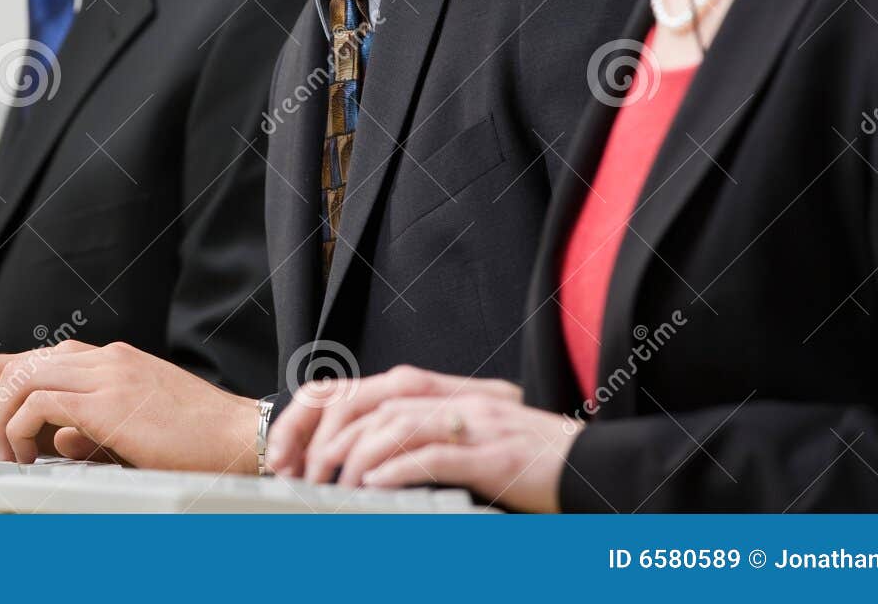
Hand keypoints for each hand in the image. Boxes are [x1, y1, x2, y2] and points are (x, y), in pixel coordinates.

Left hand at [0, 340, 255, 472]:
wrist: (240, 437)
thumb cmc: (196, 442)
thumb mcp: (133, 431)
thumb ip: (92, 429)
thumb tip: (60, 440)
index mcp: (107, 363)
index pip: (33, 364)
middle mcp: (102, 359)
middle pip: (15, 364)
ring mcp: (106, 373)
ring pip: (20, 377)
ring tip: (0, 459)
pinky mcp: (109, 399)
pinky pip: (39, 403)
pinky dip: (17, 431)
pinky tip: (26, 459)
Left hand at [267, 365, 575, 511]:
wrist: (592, 466)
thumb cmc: (526, 460)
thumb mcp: (464, 437)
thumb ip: (416, 437)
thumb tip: (354, 462)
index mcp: (437, 390)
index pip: (358, 387)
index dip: (313, 414)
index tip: (285, 454)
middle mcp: (450, 396)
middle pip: (366, 399)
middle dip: (322, 438)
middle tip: (300, 477)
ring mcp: (472, 421)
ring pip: (392, 425)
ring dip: (352, 459)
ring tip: (330, 488)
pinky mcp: (491, 453)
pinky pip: (432, 454)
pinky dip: (396, 471)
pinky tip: (373, 490)